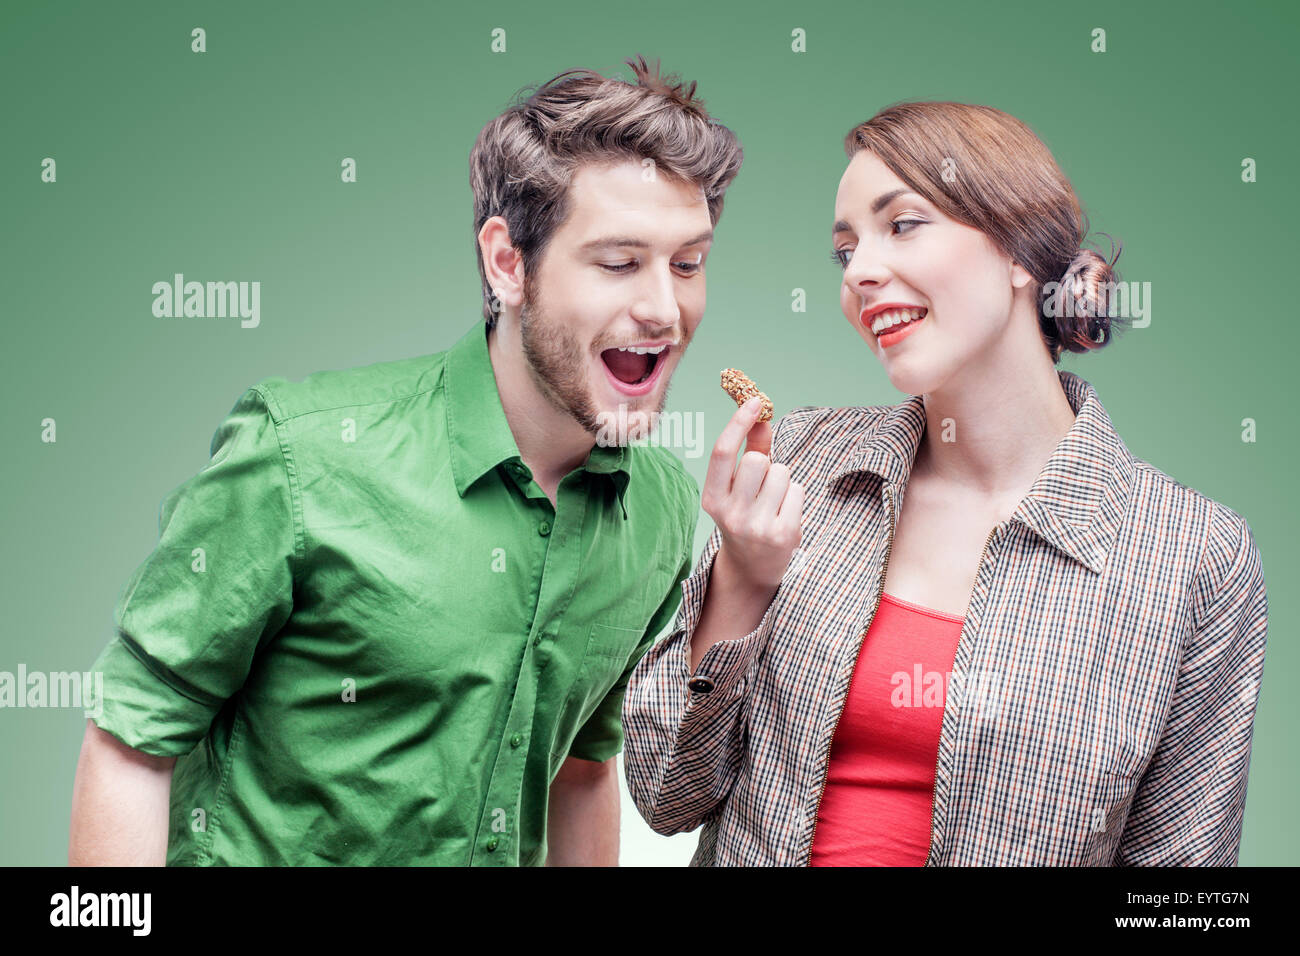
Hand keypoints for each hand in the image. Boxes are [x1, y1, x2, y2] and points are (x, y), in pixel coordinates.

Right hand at [701, 397, 803, 591]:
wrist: (752, 567)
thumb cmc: (745, 515)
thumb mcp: (738, 487)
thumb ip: (750, 450)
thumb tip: (762, 416)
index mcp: (712, 499)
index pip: (722, 453)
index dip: (738, 423)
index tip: (754, 401)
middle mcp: (731, 514)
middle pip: (756, 460)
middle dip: (765, 464)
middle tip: (761, 486)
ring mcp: (757, 526)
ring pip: (780, 473)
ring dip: (782, 480)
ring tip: (773, 502)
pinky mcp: (783, 535)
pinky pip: (797, 490)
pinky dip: (794, 496)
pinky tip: (784, 513)